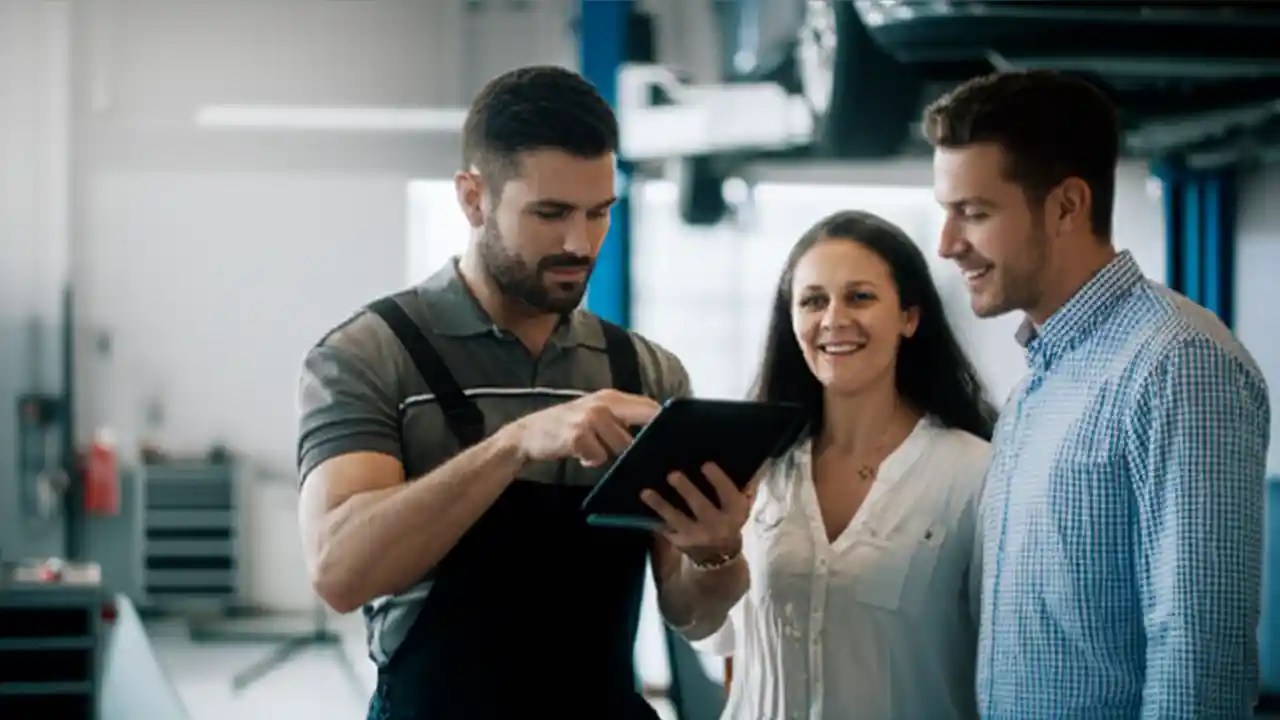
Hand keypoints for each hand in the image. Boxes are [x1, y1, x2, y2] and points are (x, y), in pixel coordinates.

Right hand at [507, 389, 660, 466]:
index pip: (648, 406)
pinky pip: (598, 457)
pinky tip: (579, 455)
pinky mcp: (578, 436)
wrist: (528, 433)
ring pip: (621, 446)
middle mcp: (603, 404)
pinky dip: (591, 460)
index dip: (663, 422)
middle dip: (645, 441)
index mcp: (611, 397)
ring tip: (592, 449)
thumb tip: (653, 432)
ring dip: (609, 454)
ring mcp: (590, 418)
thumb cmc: (566, 426)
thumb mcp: (594, 414)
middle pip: (643, 422)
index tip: (673, 438)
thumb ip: (620, 418)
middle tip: (644, 454)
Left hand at [640, 462, 757, 566]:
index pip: (728, 495)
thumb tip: (753, 463)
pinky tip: (641, 506)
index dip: (718, 480)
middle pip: (701, 507)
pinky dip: (654, 517)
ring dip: (661, 505)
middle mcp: (716, 527)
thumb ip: (746, 488)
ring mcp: (696, 537)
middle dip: (687, 491)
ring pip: (676, 519)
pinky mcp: (679, 543)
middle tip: (672, 474)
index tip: (706, 464)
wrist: (720, 558)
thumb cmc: (730, 522)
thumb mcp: (741, 509)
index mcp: (735, 514)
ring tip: (646, 492)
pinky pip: (665, 528)